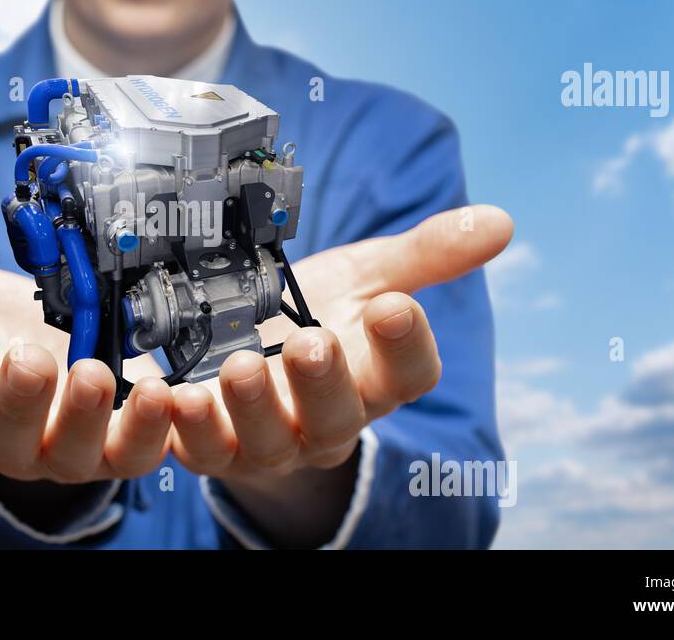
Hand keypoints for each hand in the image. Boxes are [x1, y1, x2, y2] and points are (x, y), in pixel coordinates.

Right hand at [0, 251, 170, 485]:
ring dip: (86, 418)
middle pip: (4, 440)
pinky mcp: (130, 440)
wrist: (81, 331)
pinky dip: (155, 430)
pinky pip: (142, 451)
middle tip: (26, 358)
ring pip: (76, 454)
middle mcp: (14, 434)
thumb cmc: (5, 318)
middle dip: (15, 403)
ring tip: (95, 373)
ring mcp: (74, 443)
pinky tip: (165, 392)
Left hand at [166, 205, 513, 546]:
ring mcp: (265, 441)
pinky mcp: (207, 446)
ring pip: (267, 442)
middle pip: (338, 418)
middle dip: (325, 383)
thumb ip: (424, 254)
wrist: (234, 346)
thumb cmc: (308, 312)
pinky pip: (198, 451)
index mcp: (373, 379)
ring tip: (238, 365)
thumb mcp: (361, 277)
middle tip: (311, 342)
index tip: (392, 305)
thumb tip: (500, 221)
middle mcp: (324, 420)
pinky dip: (184, 429)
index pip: (408, 376)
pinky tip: (172, 394)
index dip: (406, 347)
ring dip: (254, 407)